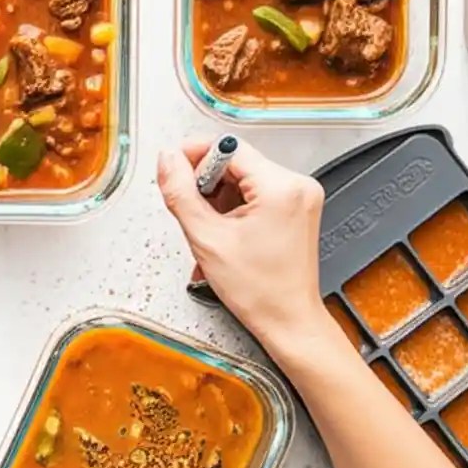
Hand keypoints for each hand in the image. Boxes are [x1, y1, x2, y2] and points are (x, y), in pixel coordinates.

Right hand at [157, 139, 336, 364]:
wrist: (288, 320)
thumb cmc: (259, 290)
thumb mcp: (206, 238)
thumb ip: (180, 192)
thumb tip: (167, 160)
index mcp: (281, 187)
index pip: (229, 148)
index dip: (195, 157)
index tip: (175, 171)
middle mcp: (297, 185)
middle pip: (236, 163)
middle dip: (207, 185)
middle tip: (195, 214)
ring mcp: (300, 197)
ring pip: (243, 178)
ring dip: (219, 198)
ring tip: (213, 230)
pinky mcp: (296, 208)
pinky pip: (256, 193)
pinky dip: (234, 207)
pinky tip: (226, 232)